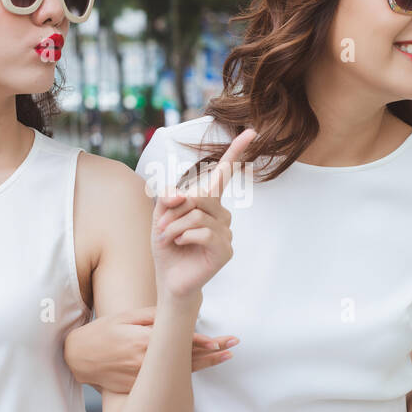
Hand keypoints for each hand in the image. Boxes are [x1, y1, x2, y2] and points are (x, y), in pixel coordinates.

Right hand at [64, 306, 238, 392]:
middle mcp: (146, 362)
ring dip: (205, 364)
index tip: (220, 342)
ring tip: (226, 357)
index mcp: (143, 342)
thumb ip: (151, 317)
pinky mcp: (139, 386)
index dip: (201, 343)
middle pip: (185, 358)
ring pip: (179, 372)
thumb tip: (175, 312)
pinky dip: (184, 375)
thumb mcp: (125, 318)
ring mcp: (143, 377)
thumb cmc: (103, 332)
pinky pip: (165, 381)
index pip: (178, 342)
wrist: (79, 357)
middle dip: (212, 353)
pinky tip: (201, 368)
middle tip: (233, 346)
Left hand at [151, 128, 255, 300]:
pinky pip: (203, 233)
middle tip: (160, 225)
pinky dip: (183, 236)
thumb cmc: (167, 246)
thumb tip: (177, 194)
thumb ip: (168, 199)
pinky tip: (180, 245)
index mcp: (208, 202)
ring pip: (197, 215)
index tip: (251, 132)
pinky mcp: (224, 250)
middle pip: (200, 196)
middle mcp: (222, 214)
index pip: (224, 173)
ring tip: (166, 238)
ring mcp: (226, 232)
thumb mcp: (161, 216)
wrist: (169, 279)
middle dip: (174, 210)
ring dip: (174, 226)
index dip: (236, 152)